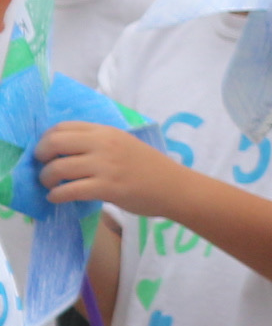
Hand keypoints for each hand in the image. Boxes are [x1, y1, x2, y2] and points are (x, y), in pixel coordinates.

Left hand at [32, 117, 182, 213]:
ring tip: (50, 185)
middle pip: (54, 143)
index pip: (62, 127)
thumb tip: (65, 151)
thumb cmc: (150, 168)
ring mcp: (105, 166)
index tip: (46, 151)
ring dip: (46, 178)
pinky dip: (57, 195)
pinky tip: (56, 198)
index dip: (46, 139)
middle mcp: (103, 145)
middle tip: (43, 167)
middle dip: (41, 156)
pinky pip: (70, 190)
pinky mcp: (108, 188)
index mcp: (106, 132)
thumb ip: (98, 143)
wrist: (176, 188)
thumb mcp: (124, 144)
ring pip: (59, 168)